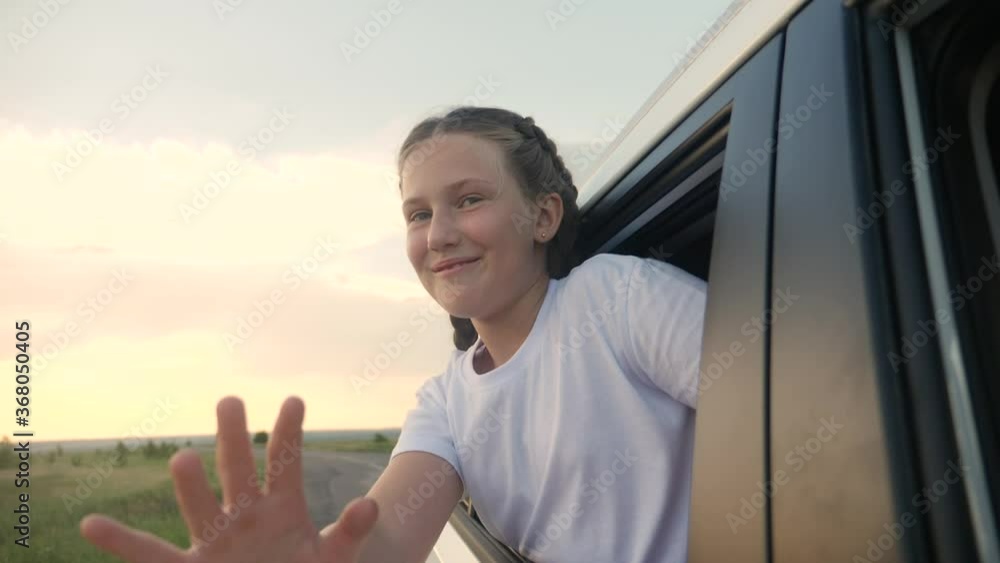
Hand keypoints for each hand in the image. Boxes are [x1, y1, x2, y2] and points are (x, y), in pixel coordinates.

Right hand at [80, 396, 379, 561]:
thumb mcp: (336, 558)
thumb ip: (350, 533)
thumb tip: (370, 505)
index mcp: (283, 507)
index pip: (285, 462)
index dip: (289, 433)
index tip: (294, 399)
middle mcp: (246, 515)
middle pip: (239, 471)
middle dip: (234, 438)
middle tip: (230, 400)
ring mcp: (217, 540)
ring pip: (201, 507)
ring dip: (191, 485)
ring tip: (184, 459)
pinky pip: (151, 557)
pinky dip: (120, 543)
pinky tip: (90, 524)